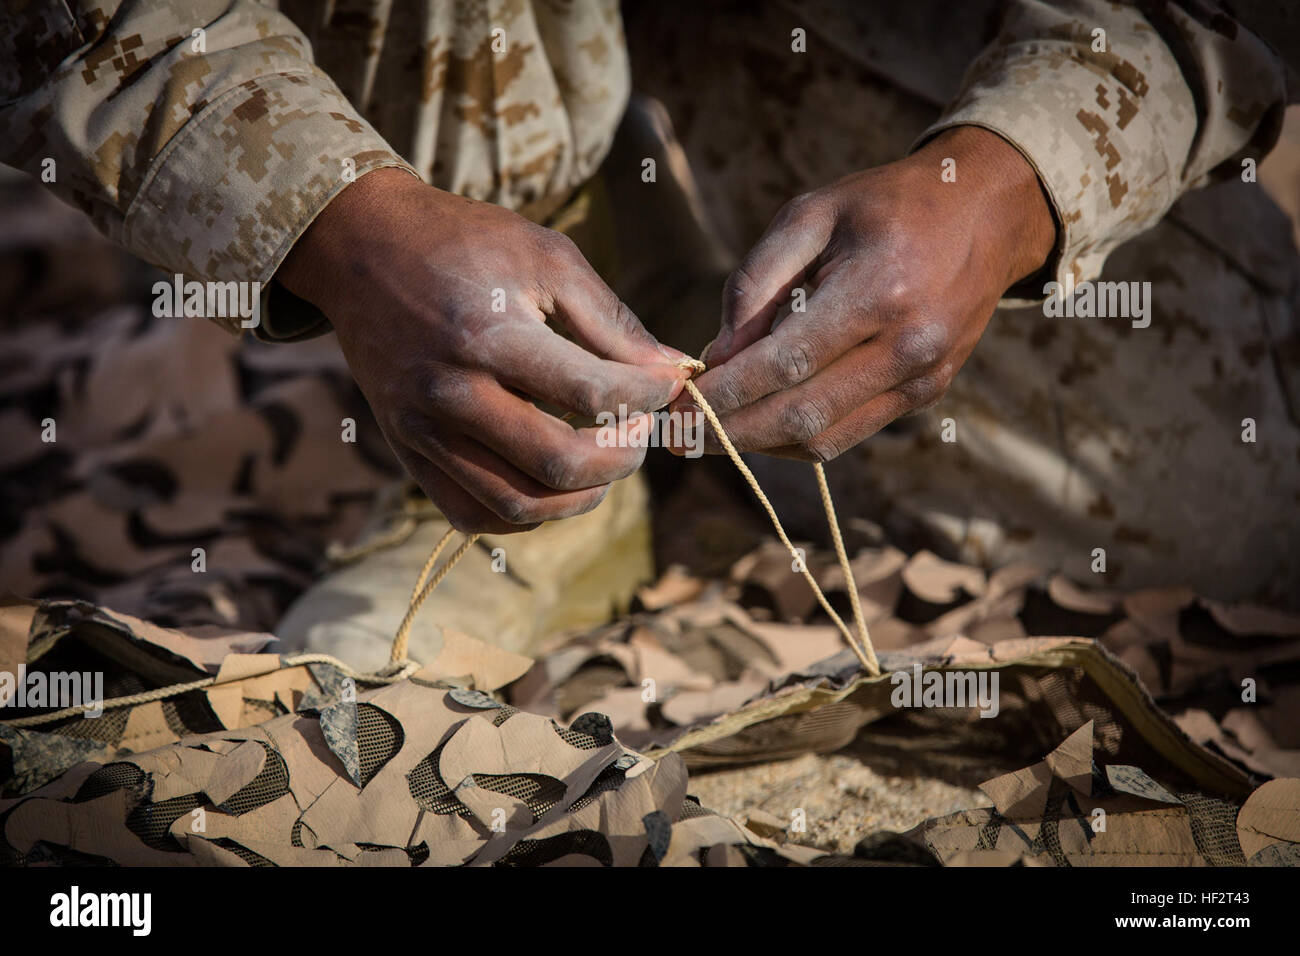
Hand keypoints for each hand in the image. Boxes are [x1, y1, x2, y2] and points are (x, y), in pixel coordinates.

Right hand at [278, 168, 687, 532]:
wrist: (362, 248)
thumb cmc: (464, 242)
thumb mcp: (547, 257)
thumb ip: (613, 321)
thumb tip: (676, 372)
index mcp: (490, 336)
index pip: (594, 395)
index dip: (649, 397)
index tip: (668, 384)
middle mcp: (451, 393)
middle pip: (560, 463)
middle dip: (624, 456)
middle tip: (642, 430)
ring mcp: (422, 430)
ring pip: (518, 506)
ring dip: (582, 497)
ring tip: (606, 460)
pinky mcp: (407, 450)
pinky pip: (471, 514)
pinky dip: (524, 514)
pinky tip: (553, 481)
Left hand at [672, 127, 1054, 460]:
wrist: (985, 212)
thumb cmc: (884, 206)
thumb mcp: (811, 215)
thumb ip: (756, 283)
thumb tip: (715, 356)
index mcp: (878, 291)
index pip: (783, 364)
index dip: (724, 394)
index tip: (676, 407)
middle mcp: (907, 345)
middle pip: (800, 415)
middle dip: (730, 432)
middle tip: (678, 436)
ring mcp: (922, 377)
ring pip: (823, 439)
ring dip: (758, 444)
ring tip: (710, 432)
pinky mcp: (927, 394)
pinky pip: (849, 435)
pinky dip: (796, 439)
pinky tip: (759, 424)